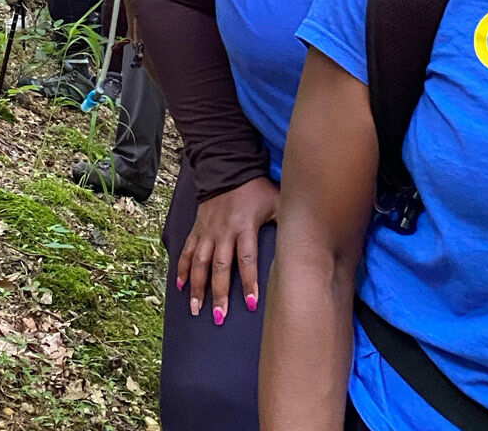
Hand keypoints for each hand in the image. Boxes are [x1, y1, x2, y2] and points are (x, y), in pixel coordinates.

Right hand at [178, 176, 277, 325]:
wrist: (227, 169)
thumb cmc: (256, 189)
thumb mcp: (277, 201)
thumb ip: (288, 221)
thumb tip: (308, 240)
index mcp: (244, 227)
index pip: (247, 259)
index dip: (249, 282)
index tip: (251, 304)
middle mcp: (223, 232)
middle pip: (220, 267)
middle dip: (219, 294)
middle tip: (219, 318)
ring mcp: (208, 232)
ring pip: (199, 263)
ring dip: (197, 287)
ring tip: (196, 310)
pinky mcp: (197, 229)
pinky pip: (187, 251)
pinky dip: (182, 268)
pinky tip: (179, 286)